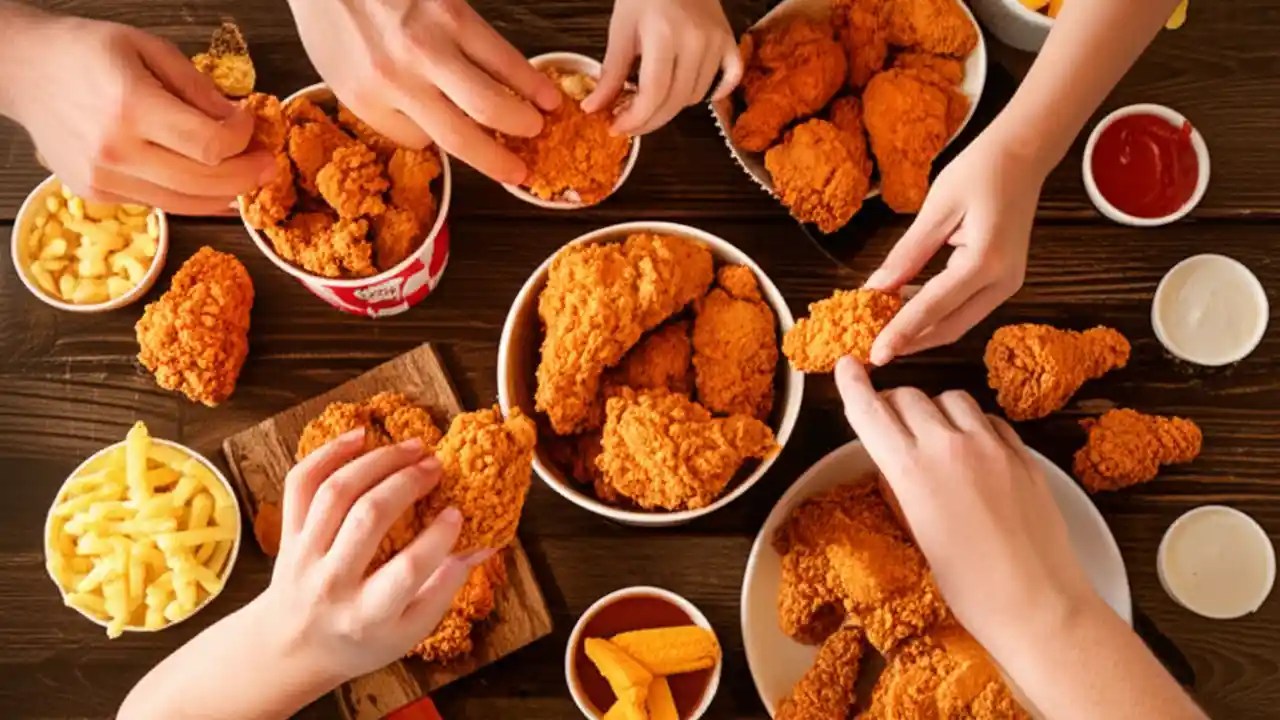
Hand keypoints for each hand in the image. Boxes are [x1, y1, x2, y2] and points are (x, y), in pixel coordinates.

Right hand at [3, 14, 271, 214]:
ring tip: (246, 176)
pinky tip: (207, 182)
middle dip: (247, 175)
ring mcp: (104, 179)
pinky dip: (191, 197)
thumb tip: (238, 121)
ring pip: (186, 204)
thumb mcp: (148, 48)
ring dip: (225, 194)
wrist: (23, 71)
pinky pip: (161, 204)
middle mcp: (116, 151)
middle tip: (267, 164)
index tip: (249, 123)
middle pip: (205, 183)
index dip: (242, 140)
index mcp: (131, 107)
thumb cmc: (86, 51)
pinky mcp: (97, 195)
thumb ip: (198, 88)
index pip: (210, 146)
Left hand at [260, 430, 490, 679]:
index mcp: (368, 615)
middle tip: (435, 465)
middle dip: (407, 482)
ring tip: (411, 447)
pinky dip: (327, 453)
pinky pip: (301, 484)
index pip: (407, 569)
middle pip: (368, 517)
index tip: (457, 512)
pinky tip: (360, 436)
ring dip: (377, 461)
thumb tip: (482, 544)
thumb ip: (446, 587)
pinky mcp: (288, 534)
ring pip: (335, 492)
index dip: (437, 537)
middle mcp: (331, 583)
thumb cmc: (361, 639)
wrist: (292, 648)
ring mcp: (304, 555)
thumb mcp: (410, 630)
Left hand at [289, 0, 559, 183]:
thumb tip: (428, 127)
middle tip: (521, 164)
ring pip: (491, 101)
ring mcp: (429, 44)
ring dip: (524, 120)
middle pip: (465, 137)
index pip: (419, 142)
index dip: (442, 142)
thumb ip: (380, 105)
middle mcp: (399, 77)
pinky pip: (501, 55)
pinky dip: (528, 78)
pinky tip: (544, 91)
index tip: (464, 142)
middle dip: (499, 158)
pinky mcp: (453, 12)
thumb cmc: (331, 13)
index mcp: (366, 96)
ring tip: (541, 125)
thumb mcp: (337, 71)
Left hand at [583, 0, 741, 134]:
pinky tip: (691, 95)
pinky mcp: (729, 41)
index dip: (635, 119)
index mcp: (665, 36)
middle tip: (629, 124)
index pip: (654, 94)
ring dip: (672, 106)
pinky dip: (715, 92)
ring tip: (651, 101)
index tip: (617, 128)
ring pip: (697, 96)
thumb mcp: (621, 29)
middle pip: (675, 101)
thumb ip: (610, 73)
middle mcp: (696, 42)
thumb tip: (593, 108)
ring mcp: (717, 43)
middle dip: (649, 120)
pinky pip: (729, 79)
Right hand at [834, 358, 1096, 653]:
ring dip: (936, 409)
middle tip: (891, 421)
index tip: (846, 366)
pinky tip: (975, 449)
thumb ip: (904, 488)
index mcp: (912, 472)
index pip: (871, 412)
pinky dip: (974, 425)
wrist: (1038, 604)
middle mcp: (949, 447)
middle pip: (908, 396)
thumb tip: (896, 465)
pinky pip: (990, 420)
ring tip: (936, 434)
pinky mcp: (1024, 455)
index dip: (853, 386)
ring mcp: (991, 447)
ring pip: (952, 398)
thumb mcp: (919, 534)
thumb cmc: (969, 587)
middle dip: (892, 403)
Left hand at [864, 134, 1043, 364]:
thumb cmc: (981, 170)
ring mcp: (1007, 284)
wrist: (1023, 154)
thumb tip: (875, 288)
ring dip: (921, 331)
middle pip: (950, 328)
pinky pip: (964, 308)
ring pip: (958, 323)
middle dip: (910, 343)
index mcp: (986, 261)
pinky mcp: (1003, 281)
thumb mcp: (937, 209)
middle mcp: (1003, 281)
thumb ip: (907, 254)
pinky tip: (904, 311)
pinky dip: (934, 314)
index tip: (874, 354)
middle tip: (872, 352)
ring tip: (881, 333)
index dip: (901, 333)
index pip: (933, 308)